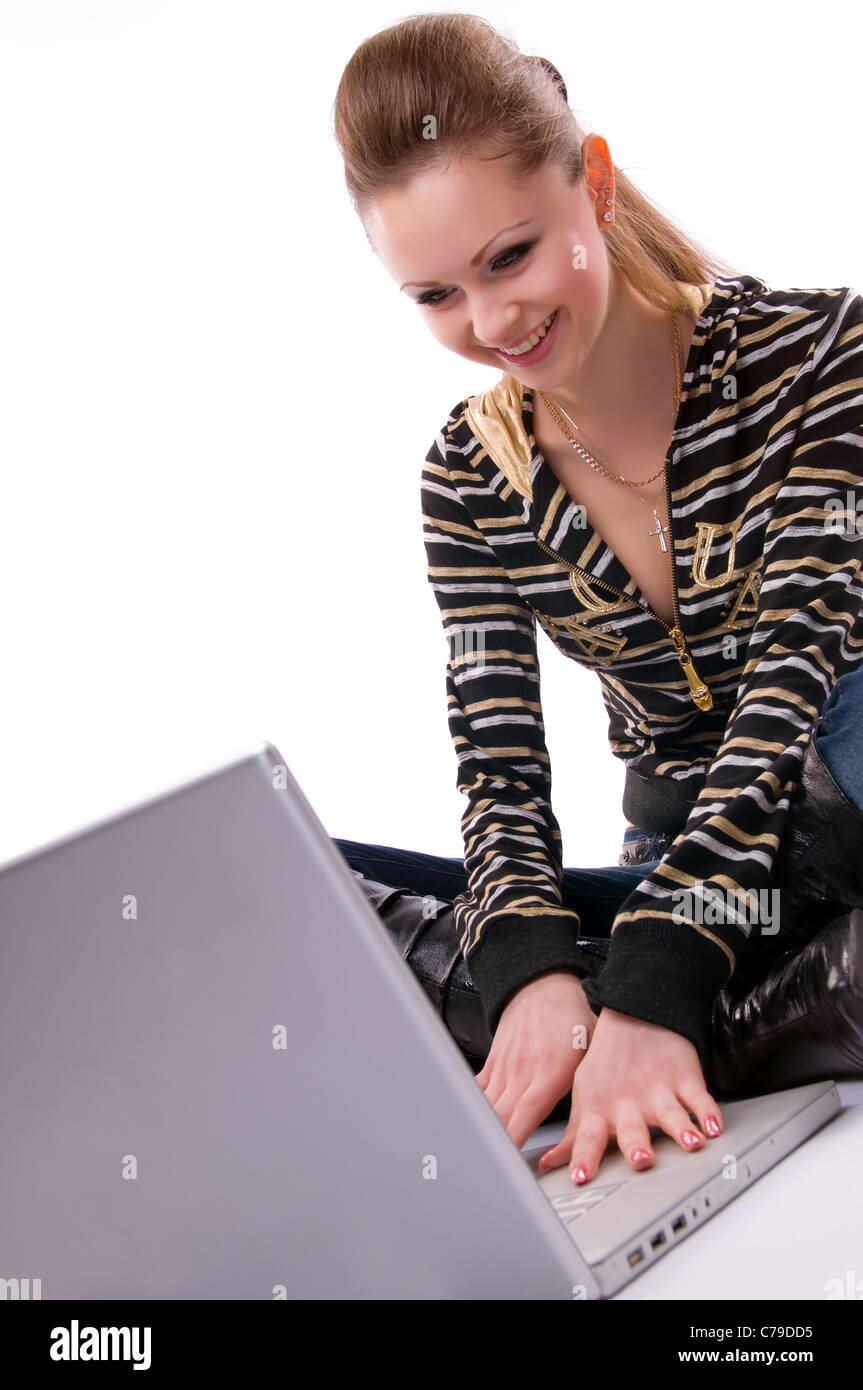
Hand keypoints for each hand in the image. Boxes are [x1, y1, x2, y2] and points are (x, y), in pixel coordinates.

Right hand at [474, 971, 597, 1148]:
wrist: (543, 985)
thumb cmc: (573, 1018)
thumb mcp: (593, 1049)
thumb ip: (593, 1087)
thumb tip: (606, 1123)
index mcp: (551, 1070)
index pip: (529, 1110)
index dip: (515, 1136)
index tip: (508, 1159)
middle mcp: (523, 1071)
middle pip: (503, 1114)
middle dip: (494, 1143)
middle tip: (488, 1169)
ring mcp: (505, 1067)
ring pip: (488, 1105)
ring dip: (481, 1130)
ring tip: (473, 1156)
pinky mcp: (493, 1062)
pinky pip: (478, 1090)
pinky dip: (471, 1108)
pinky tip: (465, 1126)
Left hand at [538, 1007, 723, 1182]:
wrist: (634, 1015)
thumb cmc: (607, 1064)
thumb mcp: (584, 1097)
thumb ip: (574, 1136)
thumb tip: (550, 1164)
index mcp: (601, 1112)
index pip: (588, 1139)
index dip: (584, 1158)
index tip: (580, 1177)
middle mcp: (629, 1105)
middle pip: (632, 1131)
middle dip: (636, 1147)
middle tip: (641, 1161)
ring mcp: (658, 1093)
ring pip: (670, 1115)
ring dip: (681, 1130)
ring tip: (691, 1144)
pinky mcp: (685, 1080)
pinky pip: (700, 1099)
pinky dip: (709, 1112)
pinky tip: (714, 1126)